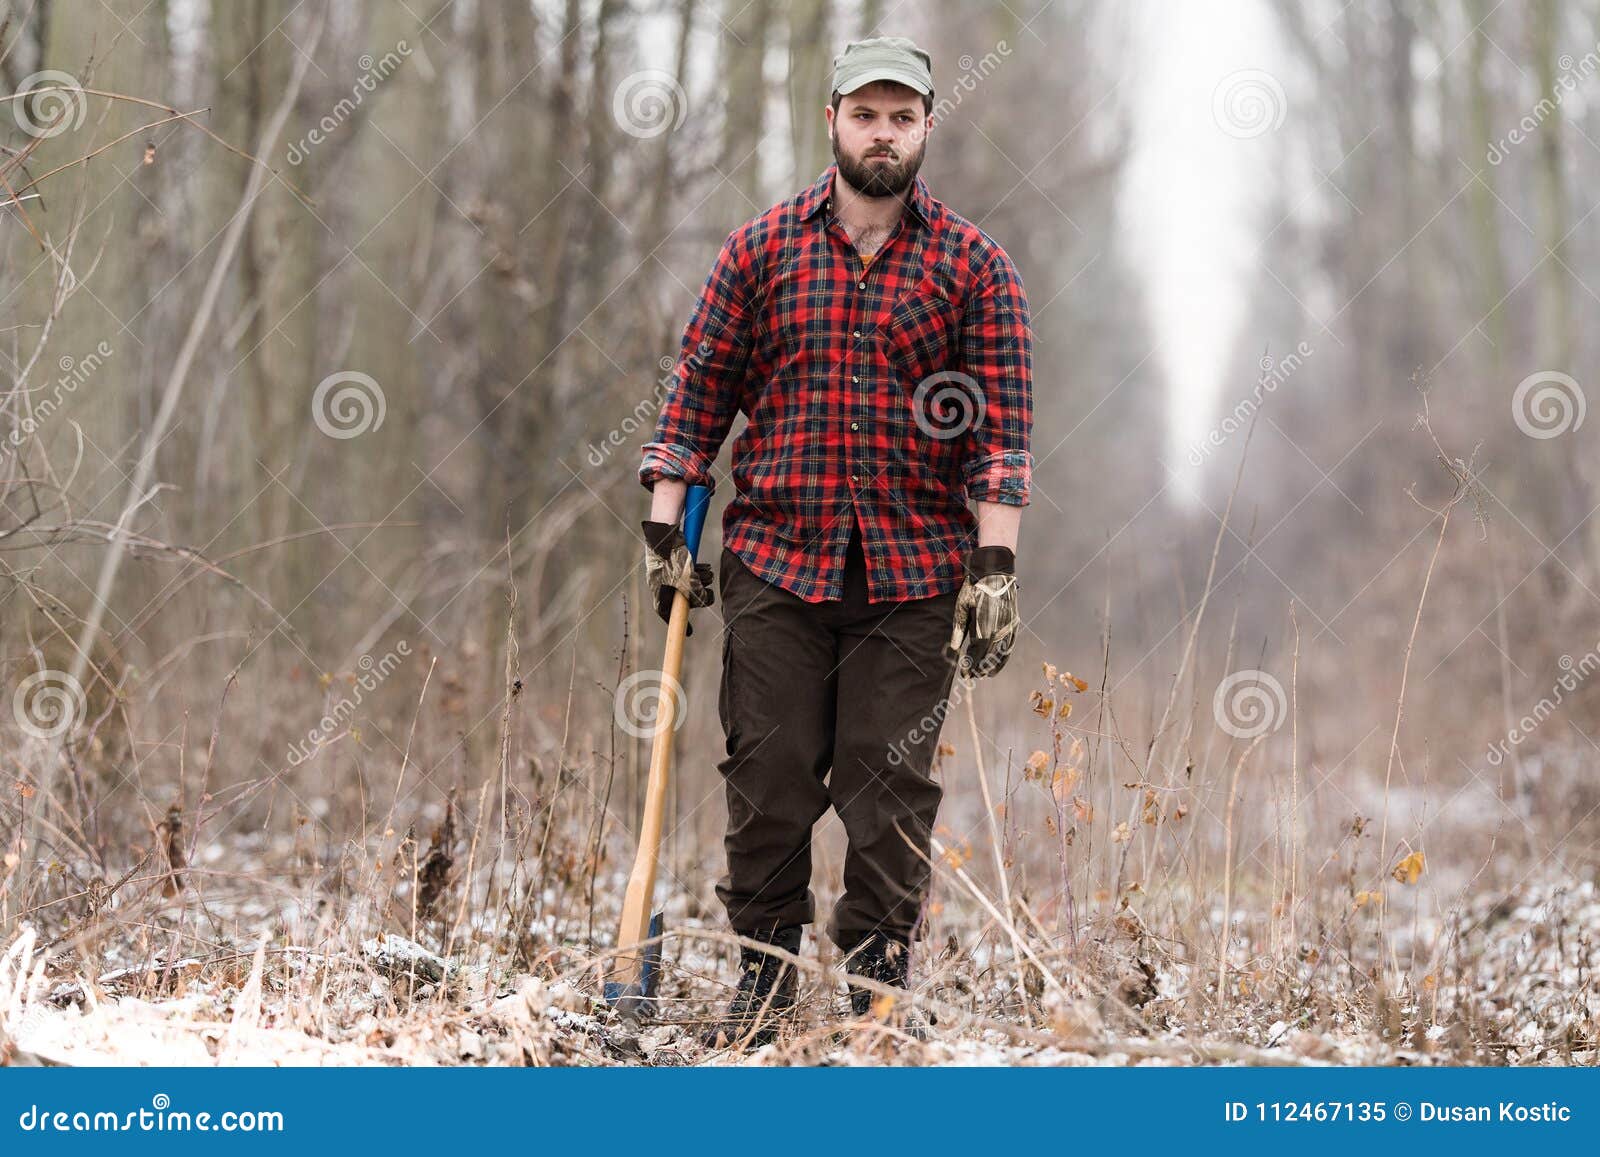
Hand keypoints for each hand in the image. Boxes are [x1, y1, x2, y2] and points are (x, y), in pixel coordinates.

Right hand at [642, 520, 714, 635]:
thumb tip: (705, 600)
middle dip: (698, 594)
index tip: (690, 633)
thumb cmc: (672, 560)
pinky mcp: (674, 562)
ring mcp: (668, 574)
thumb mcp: (687, 581)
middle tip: (708, 589)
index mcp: (660, 593)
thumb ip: (697, 594)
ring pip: (689, 584)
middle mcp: (663, 585)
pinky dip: (699, 571)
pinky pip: (689, 572)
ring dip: (702, 581)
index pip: (668, 614)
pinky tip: (706, 567)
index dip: (678, 625)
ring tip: (708, 574)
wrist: (664, 533)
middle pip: (683, 598)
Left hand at [948, 546, 1018, 676]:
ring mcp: (1008, 628)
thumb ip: (958, 630)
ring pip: (1002, 654)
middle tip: (972, 677)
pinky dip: (1005, 656)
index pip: (976, 655)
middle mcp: (998, 631)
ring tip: (985, 674)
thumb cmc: (974, 590)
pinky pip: (1011, 645)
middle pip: (988, 657)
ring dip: (993, 666)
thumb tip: (955, 649)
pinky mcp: (1014, 623)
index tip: (965, 675)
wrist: (995, 574)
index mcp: (983, 629)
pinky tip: (999, 662)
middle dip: (980, 668)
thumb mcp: (961, 608)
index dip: (970, 666)